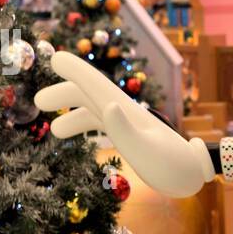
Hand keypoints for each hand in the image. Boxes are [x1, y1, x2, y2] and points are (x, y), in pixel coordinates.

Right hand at [34, 52, 214, 198]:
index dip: (75, 70)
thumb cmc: (174, 166)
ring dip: (73, 116)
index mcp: (126, 110)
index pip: (96, 84)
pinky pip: (103, 126)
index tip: (55, 58)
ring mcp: (128, 124)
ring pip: (94, 111)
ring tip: (54, 129)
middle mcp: (125, 112)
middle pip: (90, 95)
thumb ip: (125, 132)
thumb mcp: (148, 152)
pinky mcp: (131, 137)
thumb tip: (106, 106)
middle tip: (39, 101)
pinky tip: (79, 140)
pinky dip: (86, 127)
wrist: (193, 175)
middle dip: (65, 93)